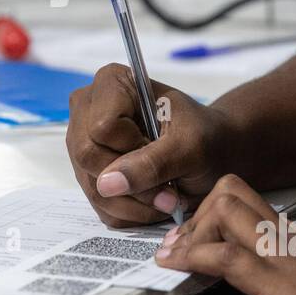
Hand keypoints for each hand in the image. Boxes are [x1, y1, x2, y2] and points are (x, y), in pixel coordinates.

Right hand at [66, 63, 237, 227]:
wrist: (212, 154)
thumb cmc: (206, 139)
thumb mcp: (190, 148)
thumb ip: (152, 162)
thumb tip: (106, 184)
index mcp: (112, 82)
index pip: (102, 127)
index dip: (132, 148)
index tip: (164, 149)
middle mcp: (87, 108)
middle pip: (88, 156)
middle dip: (132, 184)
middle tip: (169, 191)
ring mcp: (83, 142)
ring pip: (92, 186)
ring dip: (135, 203)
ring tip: (167, 198)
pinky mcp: (87, 171)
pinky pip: (98, 203)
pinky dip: (130, 212)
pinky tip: (153, 202)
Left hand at [155, 175, 295, 294]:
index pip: (252, 209)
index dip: (217, 218)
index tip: (197, 241)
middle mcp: (291, 241)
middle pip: (230, 193)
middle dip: (198, 214)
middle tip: (181, 245)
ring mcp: (283, 257)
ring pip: (223, 212)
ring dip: (191, 233)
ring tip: (173, 256)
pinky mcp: (279, 282)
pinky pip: (226, 257)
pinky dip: (194, 259)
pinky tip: (177, 267)